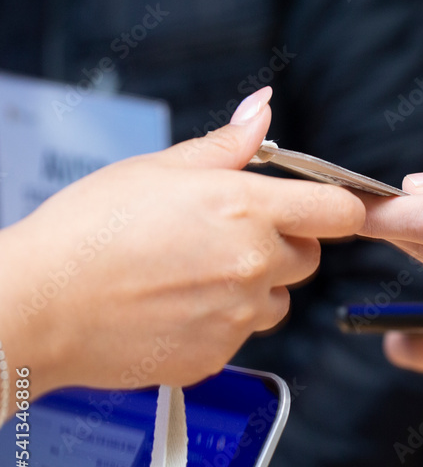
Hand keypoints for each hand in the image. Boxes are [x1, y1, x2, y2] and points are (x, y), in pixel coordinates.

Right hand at [0, 87, 364, 396]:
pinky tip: (176, 306)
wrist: (39, 304)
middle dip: (284, 245)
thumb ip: (226, 146)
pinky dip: (222, 322)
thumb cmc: (89, 230)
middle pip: (311, 257)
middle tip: (229, 237)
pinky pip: (242, 336)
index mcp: (247, 209)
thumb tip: (261, 111)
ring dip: (256, 288)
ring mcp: (239, 316)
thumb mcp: (158, 169)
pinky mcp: (218, 355)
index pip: (339, 211)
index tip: (318, 208)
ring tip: (195, 274)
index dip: (334, 207)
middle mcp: (254, 264)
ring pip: (278, 300)